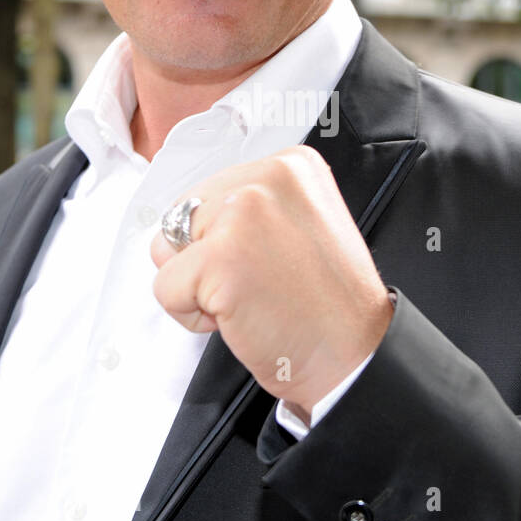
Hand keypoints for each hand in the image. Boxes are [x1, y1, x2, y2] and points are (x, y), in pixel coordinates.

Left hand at [150, 146, 393, 417]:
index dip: (224, 239)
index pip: (210, 193)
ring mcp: (242, 216)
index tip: (270, 261)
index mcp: (290, 165)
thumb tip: (185, 224)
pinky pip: (165, 289)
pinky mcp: (219, 259)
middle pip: (182, 216)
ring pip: (167, 250)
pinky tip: (240, 317)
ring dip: (197, 286)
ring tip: (251, 297)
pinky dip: (191, 316)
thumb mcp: (301, 224)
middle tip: (261, 284)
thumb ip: (250, 209)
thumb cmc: (327, 304)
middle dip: (205, 259)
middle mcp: (266, 178)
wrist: (354, 355)